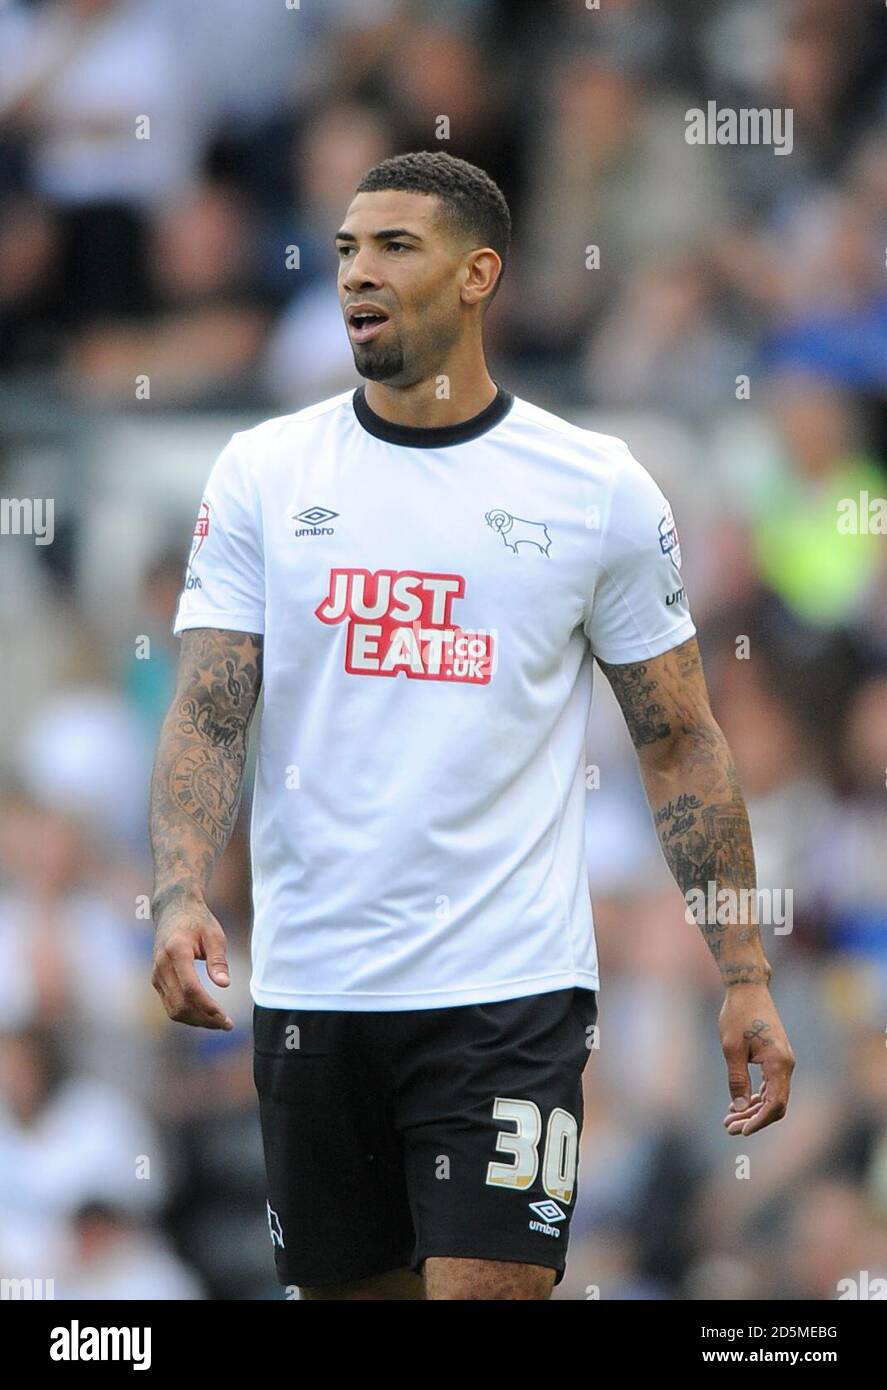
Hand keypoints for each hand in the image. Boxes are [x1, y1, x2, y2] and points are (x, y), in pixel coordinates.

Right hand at [151, 893, 233, 1029]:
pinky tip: (206, 1015)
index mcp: (176, 951)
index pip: (190, 988)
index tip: (226, 1018)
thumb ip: (218, 960)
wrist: (172, 910)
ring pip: (174, 1009)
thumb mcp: (214, 935)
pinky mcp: (157, 981)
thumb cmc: (197, 921)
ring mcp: (156, 975)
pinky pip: (171, 1005)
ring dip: (197, 1021)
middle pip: (181, 1004)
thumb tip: (224, 984)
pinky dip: (188, 1014)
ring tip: (220, 1023)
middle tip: (227, 1025)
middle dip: (204, 1019)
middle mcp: (161, 966)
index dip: (208, 1006)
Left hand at [719, 985, 794, 1135]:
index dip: (759, 1121)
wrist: (748, 989)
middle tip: (729, 1128)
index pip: (775, 1104)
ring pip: (771, 1096)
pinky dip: (755, 1097)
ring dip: (752, 1110)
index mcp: (779, 1063)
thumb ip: (737, 1079)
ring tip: (728, 1119)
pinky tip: (737, 1104)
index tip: (742, 1131)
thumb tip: (739, 1108)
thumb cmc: (738, 1015)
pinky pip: (769, 1086)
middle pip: (775, 1104)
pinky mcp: (775, 1059)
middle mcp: (786, 1065)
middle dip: (753, 1119)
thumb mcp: (731, 1049)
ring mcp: (782, 1062)